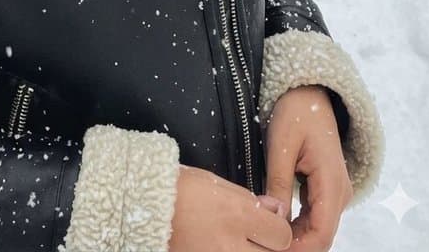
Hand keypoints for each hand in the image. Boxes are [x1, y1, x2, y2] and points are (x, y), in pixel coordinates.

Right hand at [169, 163, 292, 251]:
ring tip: (239, 240)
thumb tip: (276, 211)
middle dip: (270, 245)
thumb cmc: (181, 189)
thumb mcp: (218, 184)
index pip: (281, 234)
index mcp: (237, 215)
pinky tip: (223, 246)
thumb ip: (251, 201)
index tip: (271, 222)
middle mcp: (232, 244)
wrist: (146, 206)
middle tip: (260, 236)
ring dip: (252, 251)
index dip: (278, 227)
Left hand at [264, 85, 353, 249]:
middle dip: (294, 247)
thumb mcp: (281, 144)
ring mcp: (335, 192)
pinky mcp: (326, 190)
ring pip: (317, 230)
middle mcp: (339, 192)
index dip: (298, 249)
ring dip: (294, 239)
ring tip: (266, 238)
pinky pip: (314, 218)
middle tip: (262, 245)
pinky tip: (275, 227)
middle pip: (320, 237)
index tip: (270, 248)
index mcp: (332, 181)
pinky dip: (296, 227)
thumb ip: (279, 182)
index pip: (321, 233)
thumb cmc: (296, 111)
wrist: (310, 93)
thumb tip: (274, 219)